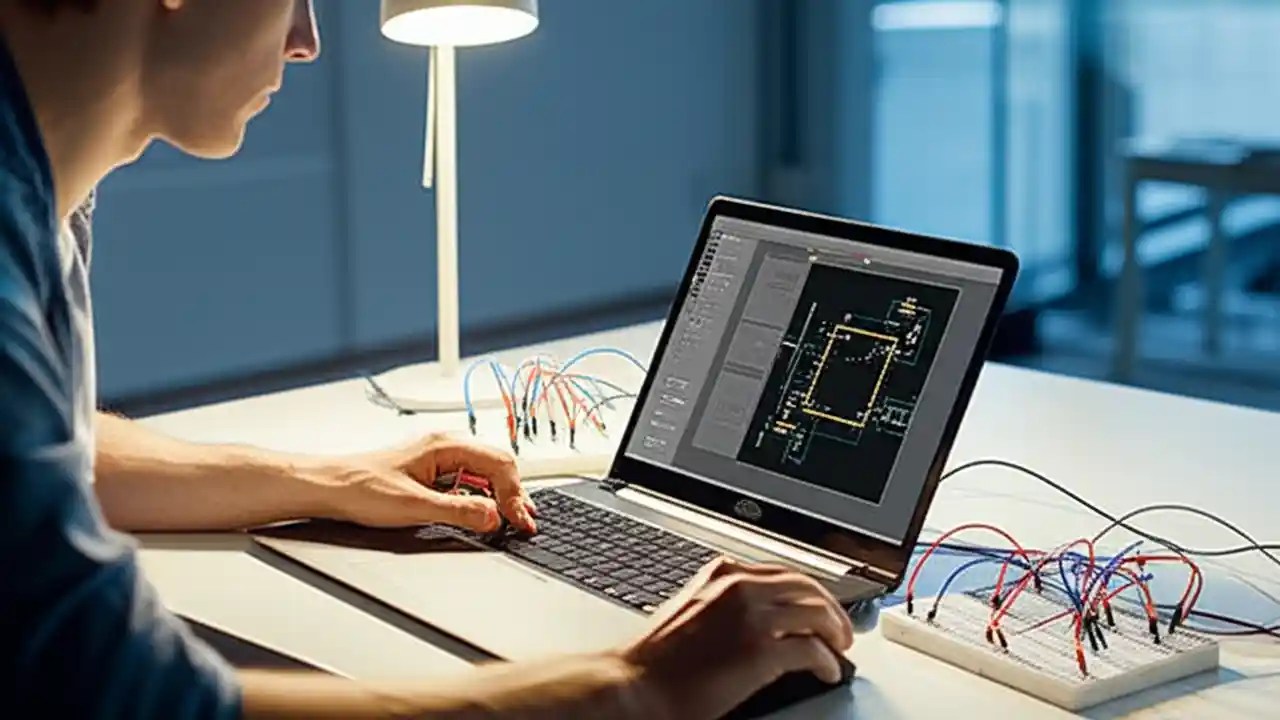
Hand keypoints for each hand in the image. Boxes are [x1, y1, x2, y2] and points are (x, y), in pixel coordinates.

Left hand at [317, 433, 536, 532]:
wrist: (328, 488)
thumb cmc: (360, 488)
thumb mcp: (415, 506)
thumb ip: (459, 512)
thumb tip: (493, 517)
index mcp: (446, 445)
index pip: (500, 464)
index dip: (516, 495)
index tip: (520, 520)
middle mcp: (447, 447)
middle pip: (498, 467)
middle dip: (514, 495)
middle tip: (524, 523)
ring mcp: (440, 460)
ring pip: (485, 476)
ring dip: (499, 498)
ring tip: (511, 520)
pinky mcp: (433, 475)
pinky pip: (469, 483)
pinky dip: (482, 500)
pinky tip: (483, 515)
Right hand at [620, 558, 853, 719]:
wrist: (635, 686)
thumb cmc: (655, 661)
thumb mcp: (692, 612)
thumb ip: (725, 603)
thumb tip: (761, 617)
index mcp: (723, 573)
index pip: (784, 572)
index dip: (810, 591)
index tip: (821, 605)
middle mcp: (740, 586)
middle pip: (807, 587)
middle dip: (831, 609)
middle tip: (841, 629)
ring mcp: (753, 615)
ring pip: (817, 614)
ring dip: (835, 633)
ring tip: (839, 649)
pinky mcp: (762, 650)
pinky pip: (813, 650)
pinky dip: (827, 662)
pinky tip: (828, 672)